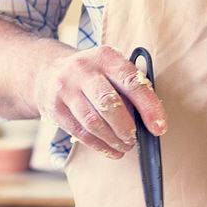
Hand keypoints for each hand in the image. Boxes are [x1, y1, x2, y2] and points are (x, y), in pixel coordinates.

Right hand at [33, 44, 166, 158]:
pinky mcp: (55, 108)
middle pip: (109, 103)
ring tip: (125, 145)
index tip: (159, 127)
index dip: (149, 107)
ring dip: (113, 139)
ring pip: (93, 122)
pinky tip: (111, 149)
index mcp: (105, 57)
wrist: (47, 71)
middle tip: (135, 139)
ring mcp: (66, 89)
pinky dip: (99, 145)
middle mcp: (83, 70)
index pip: (132, 82)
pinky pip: (80, 132)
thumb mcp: (109, 68)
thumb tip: (149, 119)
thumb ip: (128, 88)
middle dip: (126, 127)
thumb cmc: (91, 73)